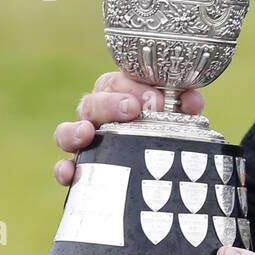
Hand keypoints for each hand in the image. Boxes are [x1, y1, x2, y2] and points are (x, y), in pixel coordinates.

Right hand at [53, 72, 204, 186]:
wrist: (161, 171)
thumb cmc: (164, 131)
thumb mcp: (177, 116)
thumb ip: (184, 104)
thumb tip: (190, 101)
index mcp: (117, 97)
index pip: (115, 83)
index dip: (132, 88)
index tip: (155, 100)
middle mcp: (97, 117)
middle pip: (90, 103)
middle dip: (109, 104)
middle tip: (132, 109)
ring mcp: (85, 143)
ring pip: (66, 131)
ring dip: (74, 131)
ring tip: (87, 133)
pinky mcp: (80, 169)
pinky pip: (64, 167)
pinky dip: (63, 169)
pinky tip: (71, 172)